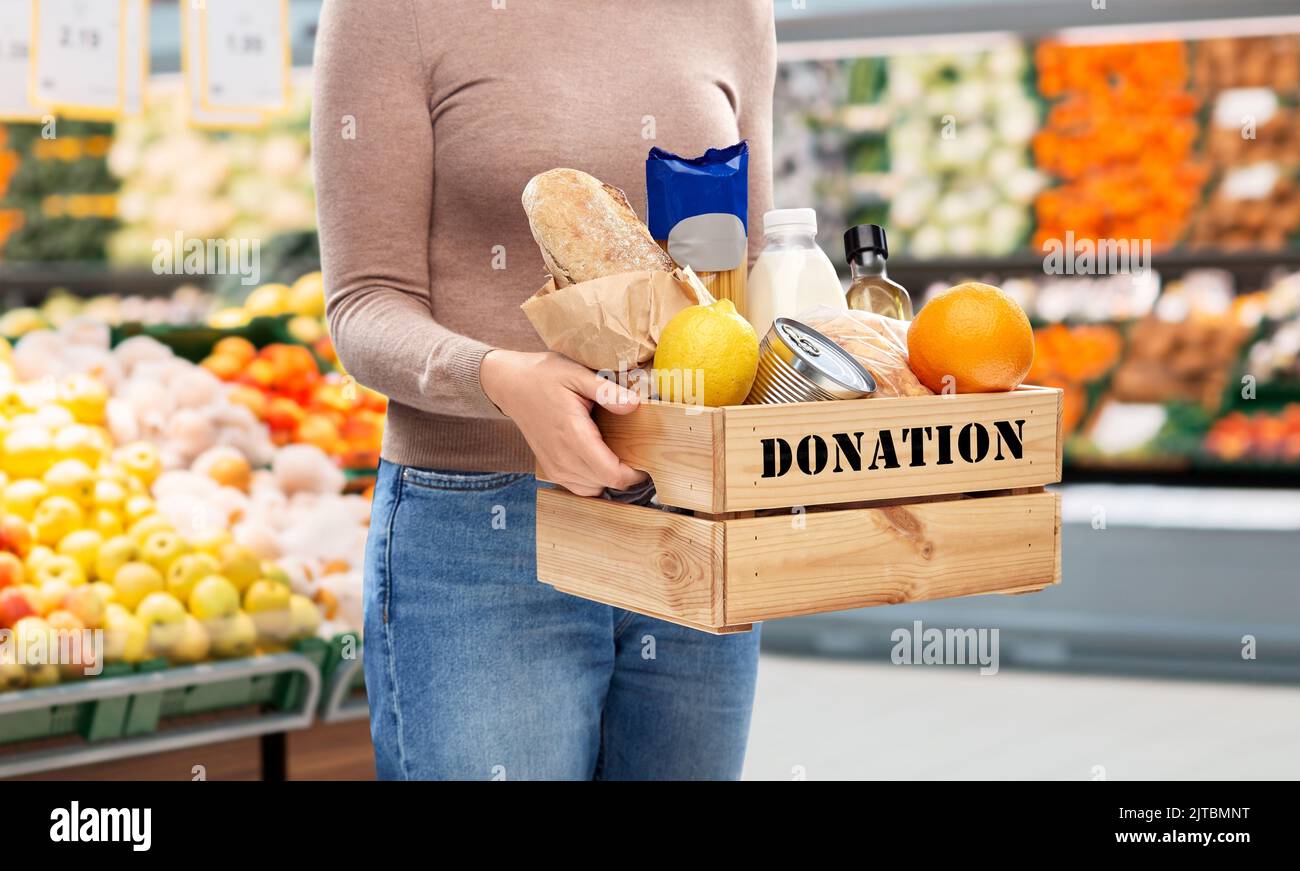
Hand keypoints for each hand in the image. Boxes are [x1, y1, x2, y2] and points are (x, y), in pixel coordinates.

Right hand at [480, 350, 646, 496]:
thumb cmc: (543, 376)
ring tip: (618, 454)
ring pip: (594, 489)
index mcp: (573, 435)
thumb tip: (634, 405)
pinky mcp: (551, 470)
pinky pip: (580, 488)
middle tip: (637, 451)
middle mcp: (563, 458)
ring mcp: (555, 467)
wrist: (510, 385)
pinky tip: (599, 459)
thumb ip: (607, 391)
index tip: (647, 458)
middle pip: (606, 484)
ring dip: (609, 477)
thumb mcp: (576, 374)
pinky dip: (594, 480)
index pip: (611, 474)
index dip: (635, 473)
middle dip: (626, 473)